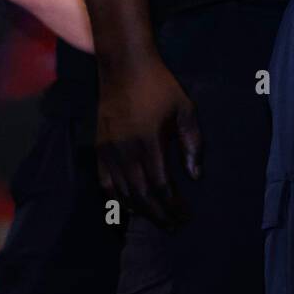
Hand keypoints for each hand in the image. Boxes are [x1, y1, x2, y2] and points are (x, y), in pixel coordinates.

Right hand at [96, 52, 201, 228]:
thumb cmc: (160, 87)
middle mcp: (126, 151)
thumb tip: (195, 176)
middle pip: (142, 196)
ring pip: (122, 194)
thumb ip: (191, 143)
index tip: (186, 216)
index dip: (174, 206)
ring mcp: (109, 151)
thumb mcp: (185, 109)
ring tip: (156, 221)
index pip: (162, 187)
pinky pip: (104, 184)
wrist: (124, 66)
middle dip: (159, 215)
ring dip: (140, 212)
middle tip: (173, 227)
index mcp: (149, 142)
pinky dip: (115, 202)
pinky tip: (127, 212)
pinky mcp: (99, 148)